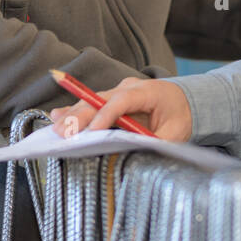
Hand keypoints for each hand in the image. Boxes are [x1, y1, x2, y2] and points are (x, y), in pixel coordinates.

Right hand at [49, 76, 191, 141]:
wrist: (185, 101)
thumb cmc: (180, 117)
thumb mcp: (175, 133)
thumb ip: (156, 141)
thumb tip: (136, 153)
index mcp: (147, 92)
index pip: (122, 101)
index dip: (106, 115)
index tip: (93, 130)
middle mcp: (128, 87)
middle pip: (99, 99)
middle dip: (81, 116)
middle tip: (64, 132)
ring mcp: (118, 91)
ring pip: (90, 100)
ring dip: (73, 115)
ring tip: (56, 128)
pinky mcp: (110, 99)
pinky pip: (89, 104)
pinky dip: (74, 111)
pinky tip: (57, 118)